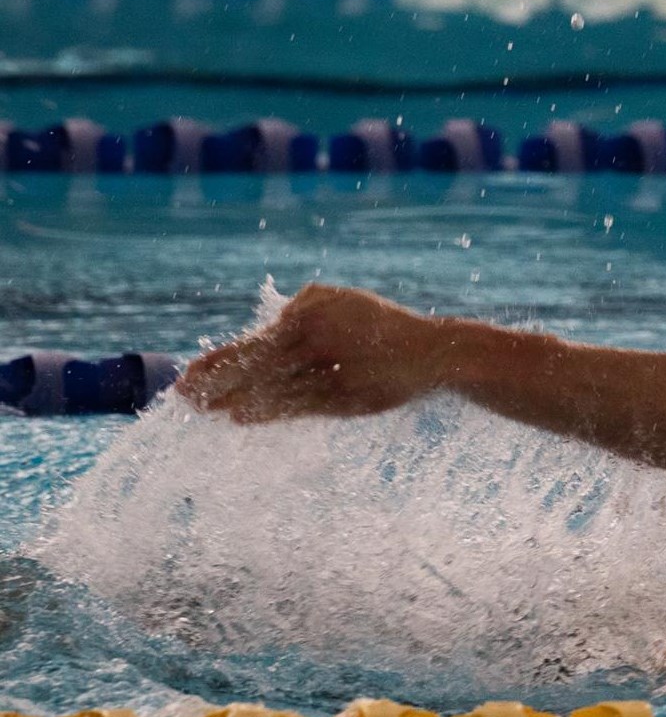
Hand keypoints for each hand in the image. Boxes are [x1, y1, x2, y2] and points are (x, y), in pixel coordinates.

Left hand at [179, 285, 450, 423]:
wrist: (431, 353)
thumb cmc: (380, 323)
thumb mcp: (339, 299)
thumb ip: (300, 308)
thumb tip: (268, 326)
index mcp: (306, 319)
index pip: (248, 345)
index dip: (214, 364)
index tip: (186, 376)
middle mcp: (312, 349)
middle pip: (251, 373)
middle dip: (213, 386)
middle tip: (183, 398)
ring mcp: (327, 378)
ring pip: (270, 394)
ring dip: (233, 402)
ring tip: (207, 410)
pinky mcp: (342, 402)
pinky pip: (294, 409)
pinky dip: (266, 413)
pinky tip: (242, 417)